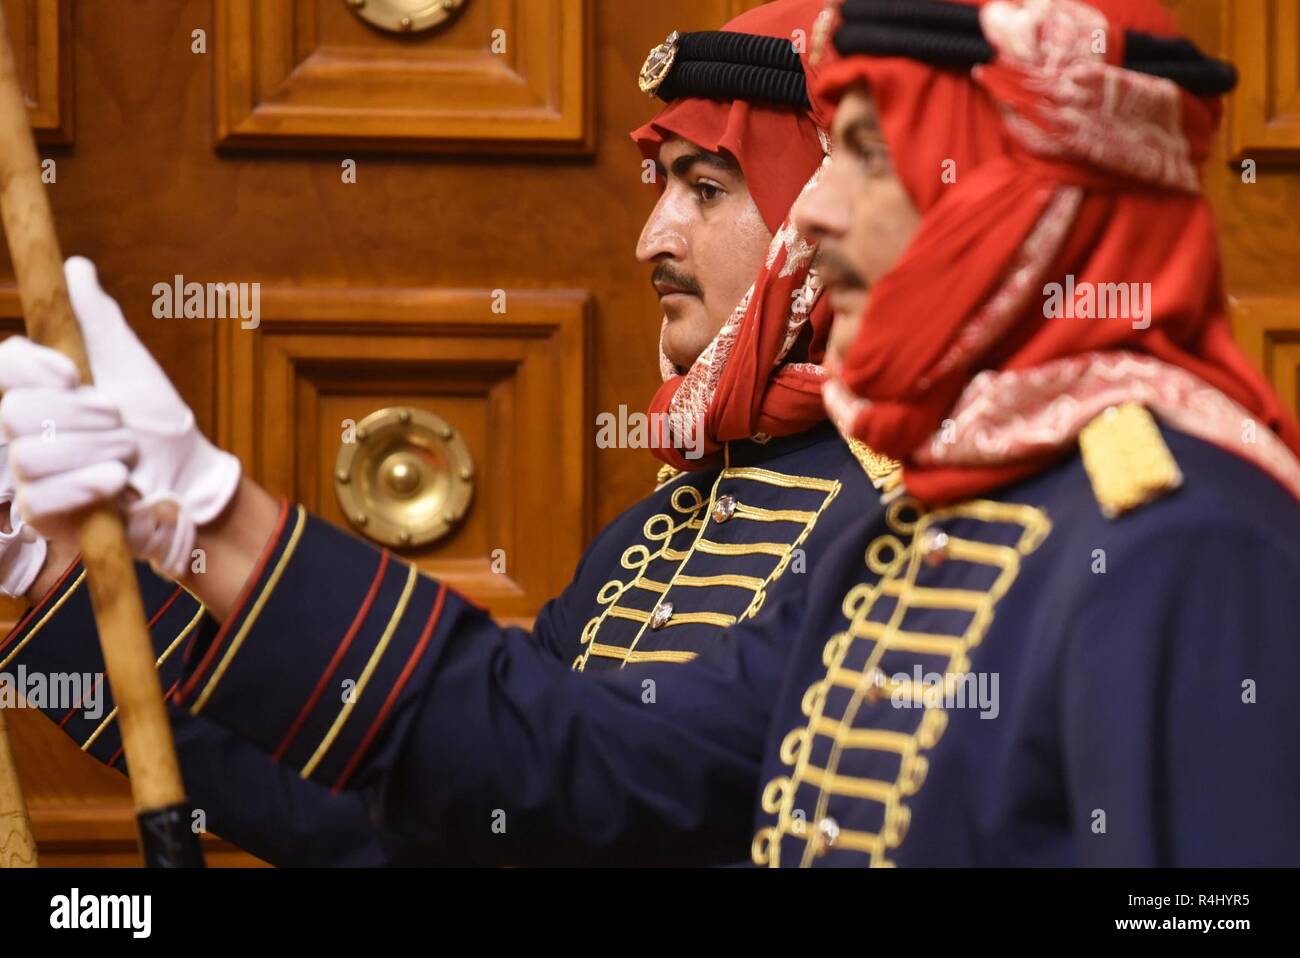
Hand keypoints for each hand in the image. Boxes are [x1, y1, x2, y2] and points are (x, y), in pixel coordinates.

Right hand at [0, 257, 240, 577]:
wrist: (189, 481)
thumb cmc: (159, 423)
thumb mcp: (131, 364)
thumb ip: (98, 320)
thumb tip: (75, 266)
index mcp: (41, 388)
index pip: (5, 365)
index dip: (32, 368)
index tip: (72, 373)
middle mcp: (26, 428)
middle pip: (16, 413)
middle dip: (82, 416)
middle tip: (119, 420)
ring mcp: (30, 473)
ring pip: (31, 456)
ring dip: (95, 451)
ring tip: (128, 454)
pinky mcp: (41, 514)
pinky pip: (40, 498)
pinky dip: (85, 486)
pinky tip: (117, 482)